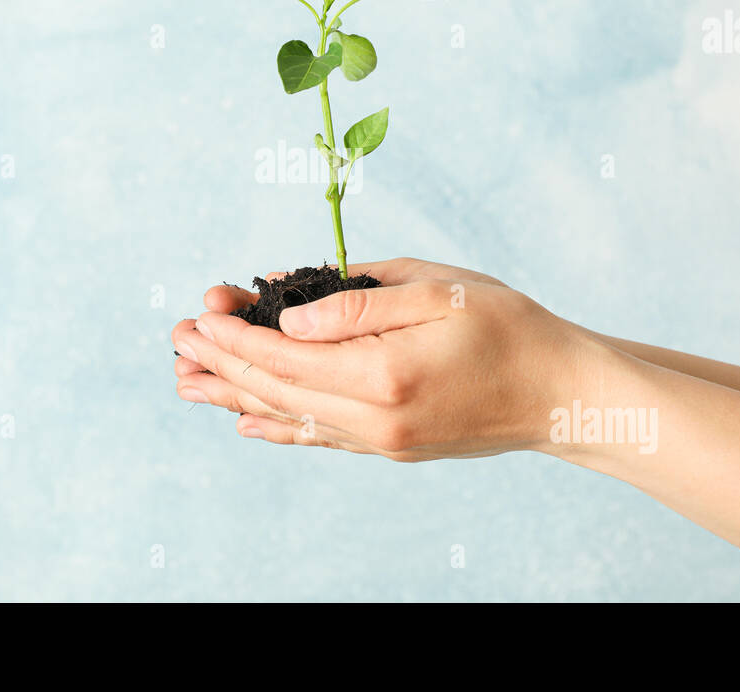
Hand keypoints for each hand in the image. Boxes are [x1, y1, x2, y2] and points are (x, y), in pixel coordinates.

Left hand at [170, 257, 599, 460]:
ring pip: (290, 417)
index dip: (235, 335)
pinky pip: (320, 438)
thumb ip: (356, 304)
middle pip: (276, 390)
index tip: (196, 316)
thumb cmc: (508, 327)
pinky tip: (248, 421)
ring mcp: (382, 441)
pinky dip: (279, 427)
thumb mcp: (436, 291)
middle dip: (222, 363)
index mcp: (380, 374)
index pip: (284, 355)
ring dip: (234, 397)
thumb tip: (288, 316)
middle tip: (176, 342)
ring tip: (187, 383)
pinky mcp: (393, 448)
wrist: (564, 394)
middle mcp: (374, 419)